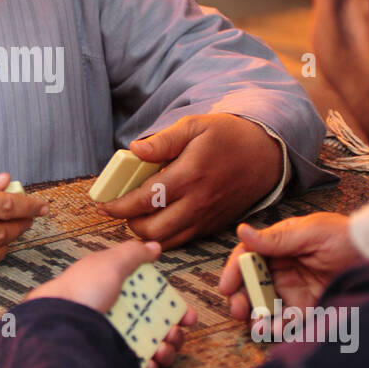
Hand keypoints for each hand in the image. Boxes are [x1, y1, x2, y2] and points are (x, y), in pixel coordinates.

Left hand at [25, 239, 196, 367]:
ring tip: (163, 350)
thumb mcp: (109, 264)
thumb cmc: (80, 291)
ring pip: (153, 350)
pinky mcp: (112, 363)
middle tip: (175, 334)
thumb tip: (154, 246)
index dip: (175, 310)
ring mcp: (115, 342)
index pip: (155, 303)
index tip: (189, 317)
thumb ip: (133, 254)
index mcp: (120, 294)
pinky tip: (151, 364)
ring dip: (167, 351)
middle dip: (174, 333)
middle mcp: (119, 318)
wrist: (55, 325)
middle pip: (159, 328)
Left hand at [97, 114, 283, 248]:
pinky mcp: (212, 227)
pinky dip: (163, 237)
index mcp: (190, 176)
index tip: (104, 204)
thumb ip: (163, 141)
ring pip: (166, 241)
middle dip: (129, 222)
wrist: (265, 155)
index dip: (119, 205)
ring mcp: (206, 218)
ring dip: (144, 233)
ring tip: (136, 216)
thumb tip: (133, 150)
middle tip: (119, 208)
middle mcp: (197, 203)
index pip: (145, 199)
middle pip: (152, 228)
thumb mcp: (195, 127)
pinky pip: (182, 241)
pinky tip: (156, 220)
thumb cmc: (227, 136)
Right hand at [219, 212, 360, 316]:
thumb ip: (276, 238)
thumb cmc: (345, 237)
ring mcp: (294, 287)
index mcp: (279, 244)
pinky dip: (279, 326)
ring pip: (267, 304)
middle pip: (252, 284)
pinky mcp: (308, 306)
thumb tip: (242, 230)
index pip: (248, 257)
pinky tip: (276, 329)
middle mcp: (282, 266)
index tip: (226, 287)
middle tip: (237, 310)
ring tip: (257, 326)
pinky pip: (288, 319)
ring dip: (258, 316)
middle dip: (241, 298)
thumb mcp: (310, 233)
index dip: (234, 271)